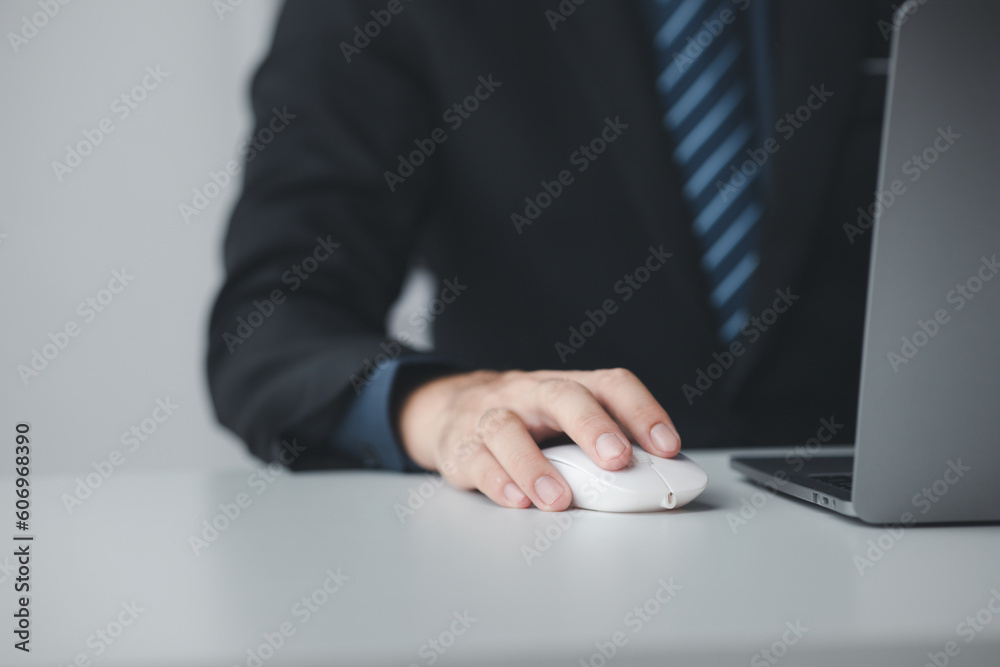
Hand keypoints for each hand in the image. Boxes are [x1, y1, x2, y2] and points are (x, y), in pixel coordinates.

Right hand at [397, 368, 680, 510]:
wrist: (449, 407)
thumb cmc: (524, 420)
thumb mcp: (562, 421)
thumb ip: (600, 444)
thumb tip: (653, 480)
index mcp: (565, 386)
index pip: (610, 384)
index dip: (641, 411)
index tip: (668, 446)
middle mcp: (529, 394)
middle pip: (562, 397)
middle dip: (592, 427)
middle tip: (617, 460)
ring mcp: (490, 416)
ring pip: (508, 430)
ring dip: (535, 465)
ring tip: (559, 498)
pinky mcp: (461, 447)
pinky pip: (477, 460)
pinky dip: (498, 481)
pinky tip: (518, 501)